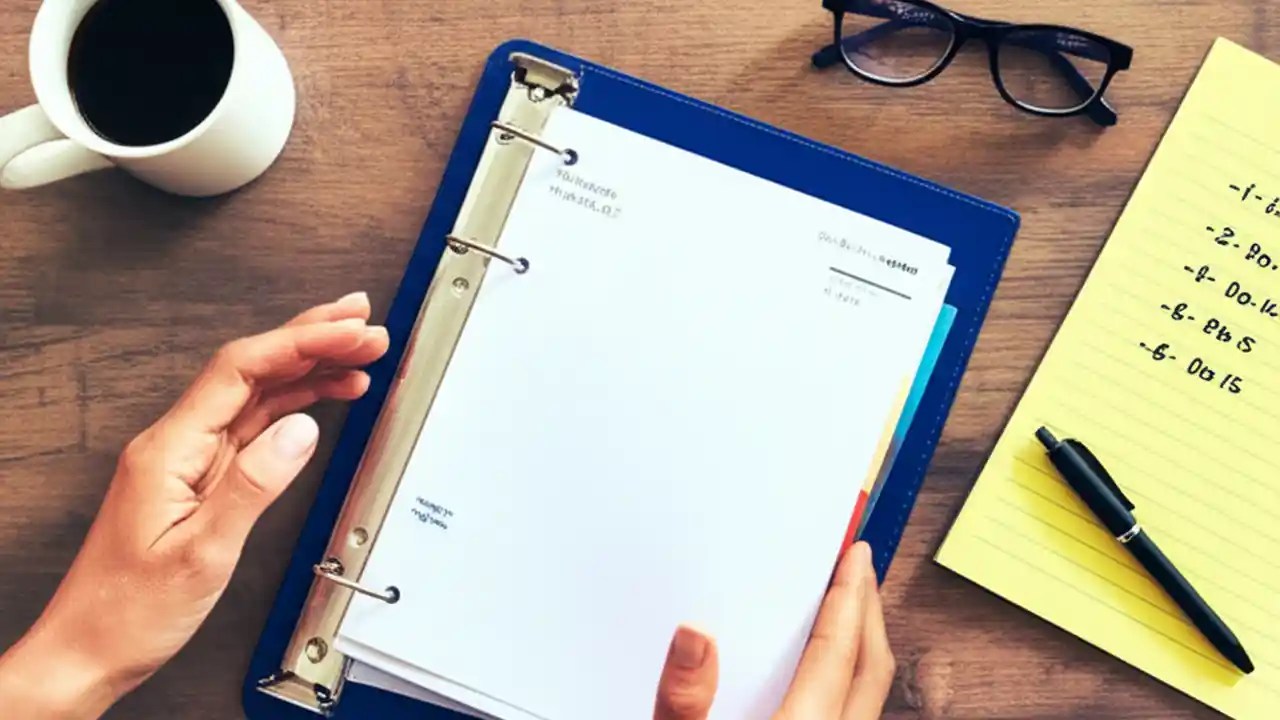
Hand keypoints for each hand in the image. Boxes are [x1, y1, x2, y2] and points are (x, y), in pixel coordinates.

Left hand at [0, 293, 389, 718]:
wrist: (90, 650)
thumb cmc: (129, 611)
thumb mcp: (201, 553)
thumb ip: (255, 485)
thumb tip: (301, 430)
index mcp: (170, 449)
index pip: (241, 370)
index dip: (300, 342)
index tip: (347, 331)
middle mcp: (177, 443)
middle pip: (251, 368)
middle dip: (311, 339)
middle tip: (364, 323)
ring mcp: (189, 458)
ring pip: (257, 393)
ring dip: (309, 367)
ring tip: (359, 352)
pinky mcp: (200, 478)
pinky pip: (254, 424)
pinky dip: (296, 405)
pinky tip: (325, 399)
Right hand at [653, 542, 894, 719]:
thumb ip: (683, 699)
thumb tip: (693, 636)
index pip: (838, 652)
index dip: (848, 598)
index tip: (855, 555)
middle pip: (871, 667)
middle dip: (868, 612)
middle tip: (858, 570)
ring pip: (871, 693)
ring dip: (863, 646)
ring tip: (847, 609)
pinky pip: (854, 711)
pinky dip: (849, 677)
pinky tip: (824, 669)